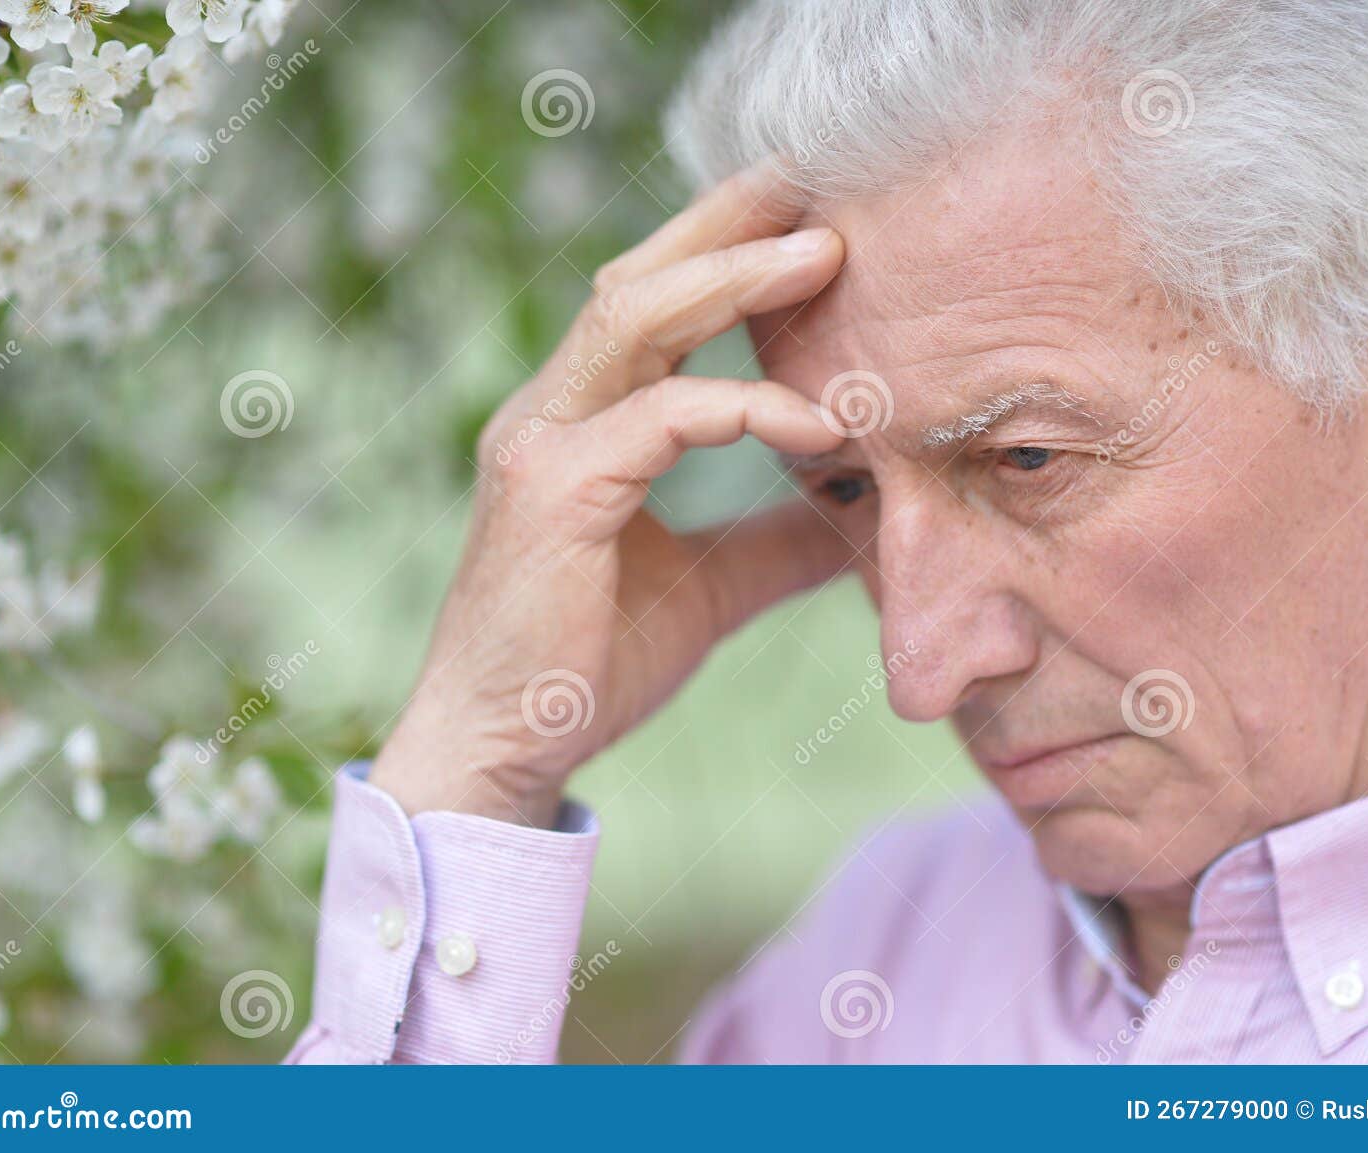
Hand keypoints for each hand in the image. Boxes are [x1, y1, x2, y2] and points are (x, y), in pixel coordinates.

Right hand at [370, 166, 851, 825]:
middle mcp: (551, 413)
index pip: (651, 305)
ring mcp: (541, 443)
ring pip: (635, 318)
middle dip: (727, 224)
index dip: (724, 251)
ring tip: (826, 253)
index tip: (809, 220)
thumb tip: (864, 514)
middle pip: (638, 280)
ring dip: (734, 277)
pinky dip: (743, 408)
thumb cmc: (588, 664)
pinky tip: (819, 425)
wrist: (504, 750)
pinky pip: (660, 418)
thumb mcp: (709, 588)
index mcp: (581, 424)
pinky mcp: (553, 491)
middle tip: (818, 186)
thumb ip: (778, 542)